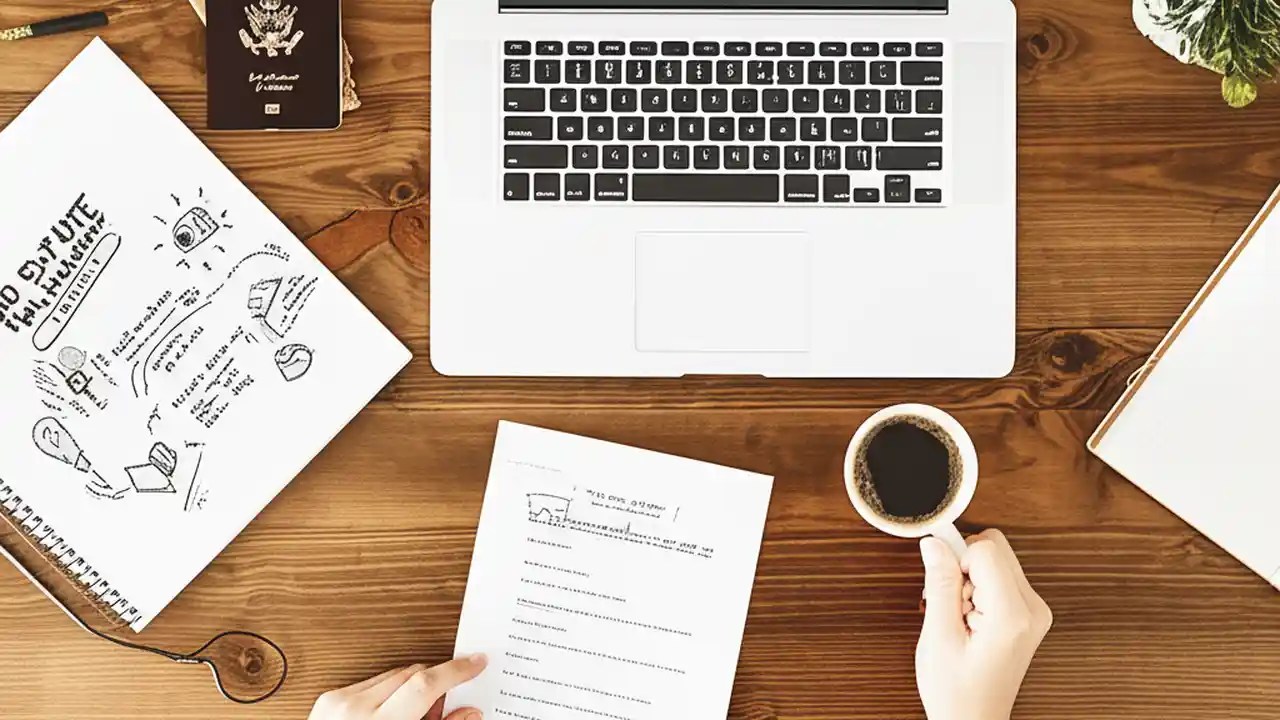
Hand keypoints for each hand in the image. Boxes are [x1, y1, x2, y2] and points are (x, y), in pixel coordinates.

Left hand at [309, 655, 487, 719]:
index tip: (475, 662)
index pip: (425, 685)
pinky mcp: (329, 698)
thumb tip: (469, 714)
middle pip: (412, 674)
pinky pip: (371, 682)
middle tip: (446, 704)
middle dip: (434, 683)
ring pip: (393, 675)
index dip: (456, 671)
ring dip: (410, 688)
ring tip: (414, 715)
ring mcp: (339, 701)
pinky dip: (387, 692)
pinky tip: (389, 713)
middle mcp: (356, 709)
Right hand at [915, 529, 1051, 719]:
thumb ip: (940, 585)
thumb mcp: (939, 637)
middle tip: (952, 607)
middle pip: (995, 548)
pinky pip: (1000, 577)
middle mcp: (1033, 610)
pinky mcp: (1029, 613)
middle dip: (964, 568)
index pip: (986, 550)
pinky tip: (969, 618)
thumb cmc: (957, 692)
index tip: (944, 589)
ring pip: (997, 560)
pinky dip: (979, 588)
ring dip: (970, 580)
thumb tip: (935, 543)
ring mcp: (1035, 611)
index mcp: (1013, 615)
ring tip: (960, 617)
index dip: (956, 563)